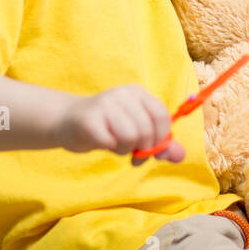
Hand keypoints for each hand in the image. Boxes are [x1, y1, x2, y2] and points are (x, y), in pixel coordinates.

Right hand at [56, 85, 186, 164]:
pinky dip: (110, 148)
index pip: (161, 115)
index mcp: (138, 93)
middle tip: (132, 154)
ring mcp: (105, 104)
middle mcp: (122, 94)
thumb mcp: (136, 132)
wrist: (67, 121)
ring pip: (130, 137)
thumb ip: (159, 144)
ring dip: (124, 149)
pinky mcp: (89, 119)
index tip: (153, 151)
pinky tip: (102, 142)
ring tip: (115, 145)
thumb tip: (181, 156)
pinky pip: (110, 142)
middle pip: (146, 130)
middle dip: (142, 149)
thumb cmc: (107, 128)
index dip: (161, 138)